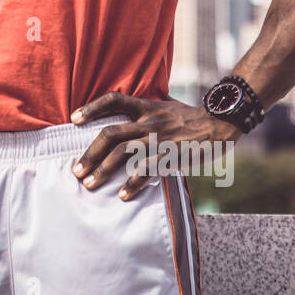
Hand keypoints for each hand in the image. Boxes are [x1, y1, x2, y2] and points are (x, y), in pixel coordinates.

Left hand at [69, 90, 241, 199]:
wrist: (221, 121)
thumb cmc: (190, 117)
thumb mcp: (165, 106)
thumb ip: (144, 112)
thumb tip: (122, 121)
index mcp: (146, 106)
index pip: (114, 99)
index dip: (92, 107)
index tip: (73, 119)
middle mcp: (149, 120)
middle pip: (111, 133)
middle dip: (90, 153)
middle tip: (75, 170)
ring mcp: (159, 138)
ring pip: (123, 153)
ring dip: (103, 170)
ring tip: (89, 184)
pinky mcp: (171, 154)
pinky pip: (146, 170)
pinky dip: (132, 183)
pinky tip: (122, 195)